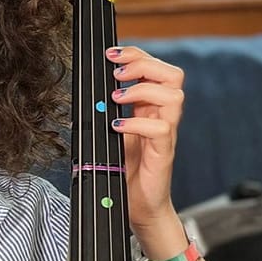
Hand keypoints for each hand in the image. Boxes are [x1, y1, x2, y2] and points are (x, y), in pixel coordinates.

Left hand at [106, 45, 185, 228]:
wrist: (137, 206)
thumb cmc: (125, 171)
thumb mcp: (112, 134)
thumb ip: (107, 112)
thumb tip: (87, 94)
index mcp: (151, 107)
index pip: (156, 68)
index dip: (137, 55)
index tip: (111, 55)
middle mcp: (163, 116)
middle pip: (173, 74)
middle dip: (144, 64)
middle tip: (117, 72)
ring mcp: (166, 133)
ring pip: (173, 95)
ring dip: (142, 90)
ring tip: (117, 99)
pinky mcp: (164, 152)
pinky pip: (161, 129)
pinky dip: (137, 123)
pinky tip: (118, 128)